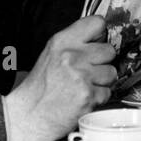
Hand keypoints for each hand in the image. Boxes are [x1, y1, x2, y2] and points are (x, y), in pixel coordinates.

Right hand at [2, 14, 117, 140]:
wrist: (29, 117)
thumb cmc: (40, 87)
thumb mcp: (51, 54)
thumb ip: (74, 43)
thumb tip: (100, 37)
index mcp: (62, 42)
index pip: (97, 23)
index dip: (99, 35)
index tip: (96, 43)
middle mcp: (72, 56)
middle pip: (109, 50)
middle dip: (101, 62)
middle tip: (87, 72)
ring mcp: (81, 76)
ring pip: (111, 72)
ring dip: (101, 81)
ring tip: (83, 86)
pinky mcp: (88, 96)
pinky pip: (107, 92)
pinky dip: (98, 98)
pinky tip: (82, 98)